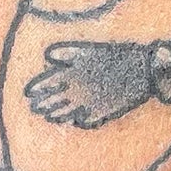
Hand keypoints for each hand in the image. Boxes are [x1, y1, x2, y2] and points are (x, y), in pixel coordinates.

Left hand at [25, 39, 154, 127]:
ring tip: (48, 115)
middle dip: (42, 104)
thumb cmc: (114, 55)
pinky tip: (71, 121)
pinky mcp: (100, 113)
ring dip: (54, 114)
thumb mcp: (88, 48)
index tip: (29, 94)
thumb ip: (65, 52)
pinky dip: (74, 121)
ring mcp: (88, 104)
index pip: (46, 84)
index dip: (36, 90)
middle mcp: (77, 90)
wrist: (142, 70)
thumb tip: (47, 56)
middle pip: (53, 101)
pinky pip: (82, 121)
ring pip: (65, 113)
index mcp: (73, 73)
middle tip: (34, 107)